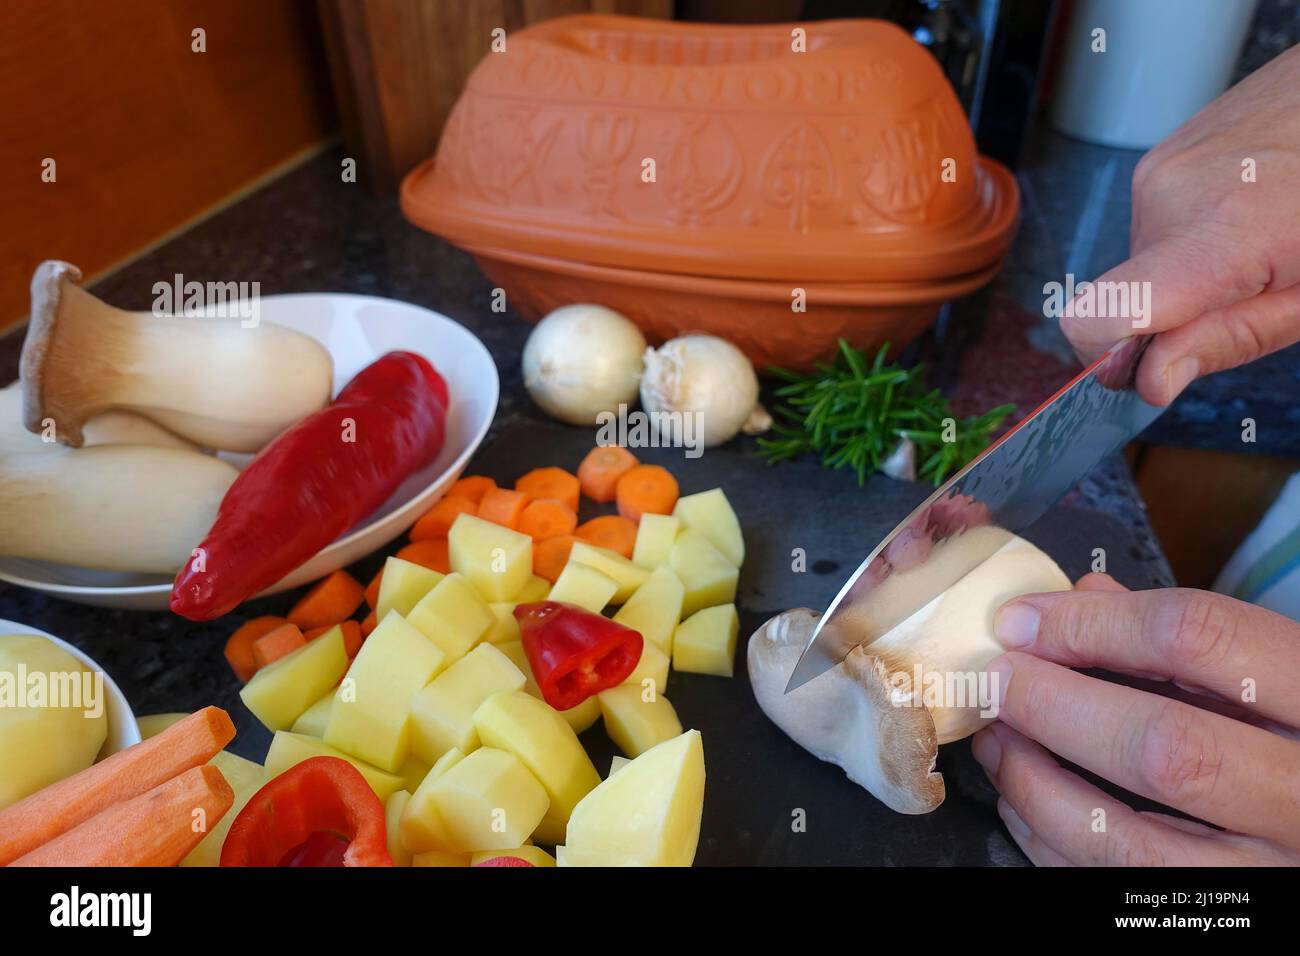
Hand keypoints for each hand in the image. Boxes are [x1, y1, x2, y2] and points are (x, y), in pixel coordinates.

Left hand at [973, 573, 1299, 864]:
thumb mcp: (1276, 674)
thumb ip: (1187, 637)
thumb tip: (1085, 598)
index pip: (1198, 637)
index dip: (1091, 623)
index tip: (1022, 621)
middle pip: (1165, 746)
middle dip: (1055, 706)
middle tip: (997, 681)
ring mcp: (1275, 873)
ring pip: (1131, 840)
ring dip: (1038, 784)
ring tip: (998, 742)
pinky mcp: (1234, 917)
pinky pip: (1119, 889)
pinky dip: (1054, 841)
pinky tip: (1026, 802)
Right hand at [1061, 44, 1299, 405]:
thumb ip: (1229, 338)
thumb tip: (1151, 381)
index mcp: (1217, 234)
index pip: (1097, 316)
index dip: (1108, 357)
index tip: (1151, 368)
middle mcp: (1169, 196)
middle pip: (1124, 298)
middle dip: (1176, 314)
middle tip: (1253, 289)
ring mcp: (1159, 168)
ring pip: (1143, 263)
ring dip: (1189, 272)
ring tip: (1259, 242)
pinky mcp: (1160, 156)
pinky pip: (1156, 226)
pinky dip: (1193, 237)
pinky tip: (1247, 214)